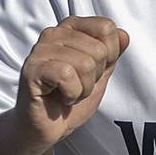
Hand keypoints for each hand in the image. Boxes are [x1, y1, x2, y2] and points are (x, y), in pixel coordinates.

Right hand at [16, 16, 128, 150]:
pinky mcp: (32, 69)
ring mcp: (40, 50)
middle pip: (99, 50)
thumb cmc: (69, 98)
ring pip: (86, 64)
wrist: (48, 126)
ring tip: (68, 92)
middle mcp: (54, 33)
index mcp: (71, 28)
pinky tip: (61, 97)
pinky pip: (67, 75)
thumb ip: (112, 53)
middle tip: (76, 85)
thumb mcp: (100, 74)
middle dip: (94, 77)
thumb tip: (123, 35)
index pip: (106, 28)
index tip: (92, 71)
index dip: (109, 55)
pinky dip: (71, 94)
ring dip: (83, 88)